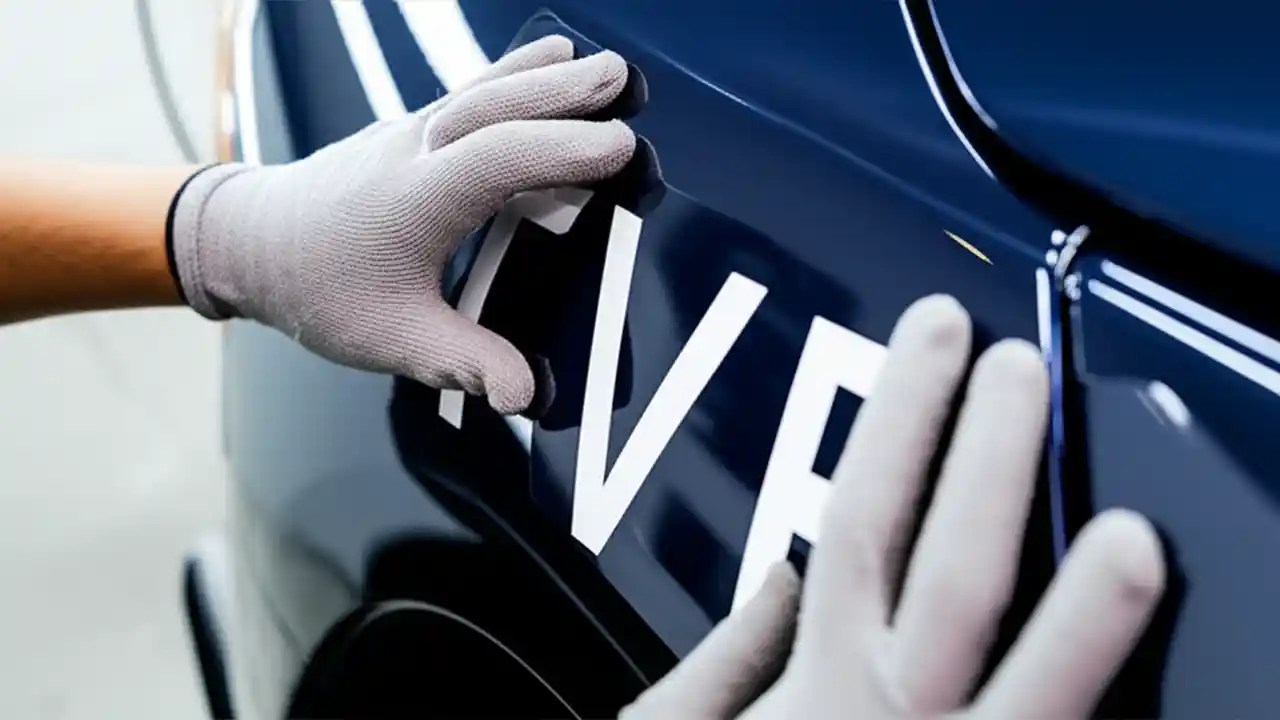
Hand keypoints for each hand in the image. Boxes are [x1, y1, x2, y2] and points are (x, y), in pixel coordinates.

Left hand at [171, 35, 633, 413]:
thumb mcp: (390, 339)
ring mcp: (409, 132)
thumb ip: (463, 364)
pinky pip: (469, 91)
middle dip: (561, 92)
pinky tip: (546, 62)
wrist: (252, 242)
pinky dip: (514, 74)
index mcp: (414, 201)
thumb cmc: (319, 287)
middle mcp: (412, 152)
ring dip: (542, 75)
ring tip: (598, 65)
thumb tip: (525, 393)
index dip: (560, 151)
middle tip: (621, 81)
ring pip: (482, 90)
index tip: (620, 150)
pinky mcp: (411, 129)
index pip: (496, 160)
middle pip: (494, 106)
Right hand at [622, 296, 1164, 718]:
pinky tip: (1126, 668)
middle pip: (953, 573)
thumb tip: (795, 567)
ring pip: (1030, 691)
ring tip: (1132, 531)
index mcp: (815, 681)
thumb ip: (740, 650)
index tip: (939, 338)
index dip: (907, 415)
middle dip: (992, 461)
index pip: (867, 513)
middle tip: (1025, 369)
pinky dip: (1089, 715)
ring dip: (1085, 612)